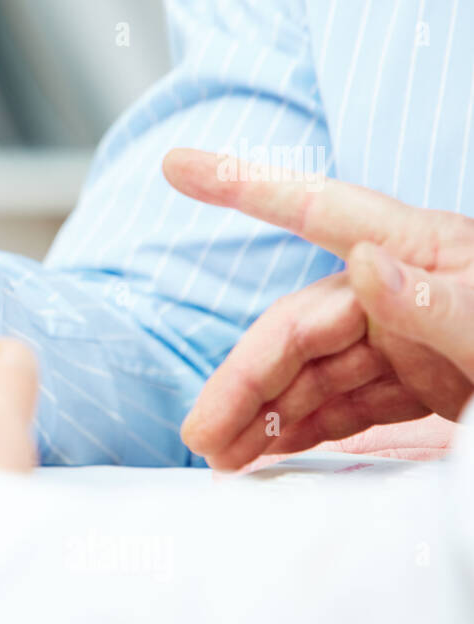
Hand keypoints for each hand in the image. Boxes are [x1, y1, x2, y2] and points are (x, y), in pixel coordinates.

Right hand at [163, 148, 473, 469]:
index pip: (320, 212)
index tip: (178, 166)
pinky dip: (307, 427)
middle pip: (299, 325)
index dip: (244, 185)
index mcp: (425, 255)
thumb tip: (365, 265)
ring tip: (224, 457)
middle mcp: (405, 292)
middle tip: (201, 434)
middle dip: (243, 378)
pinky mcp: (424, 387)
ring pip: (314, 373)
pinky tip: (271, 450)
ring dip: (265, 415)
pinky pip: (348, 404)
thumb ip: (445, 301)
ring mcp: (412, 341)